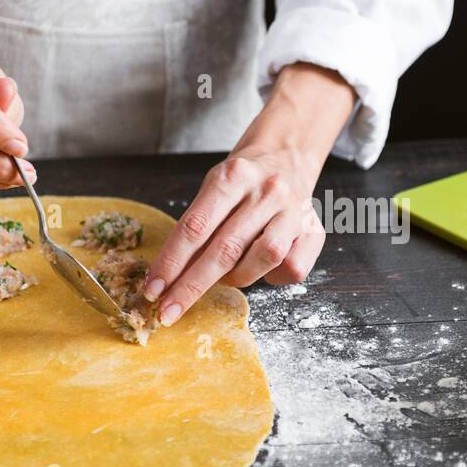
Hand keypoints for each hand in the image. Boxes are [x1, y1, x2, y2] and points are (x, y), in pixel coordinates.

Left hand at [142, 62, 356, 324]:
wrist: (287, 154)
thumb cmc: (242, 179)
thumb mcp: (213, 188)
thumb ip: (197, 226)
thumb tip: (169, 277)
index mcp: (234, 175)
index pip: (195, 227)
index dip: (171, 263)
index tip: (152, 290)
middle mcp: (267, 191)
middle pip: (225, 250)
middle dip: (192, 286)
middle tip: (168, 312)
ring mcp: (294, 211)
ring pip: (263, 260)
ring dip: (235, 279)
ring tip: (223, 278)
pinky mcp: (315, 231)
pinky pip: (292, 269)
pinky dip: (271, 278)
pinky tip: (261, 268)